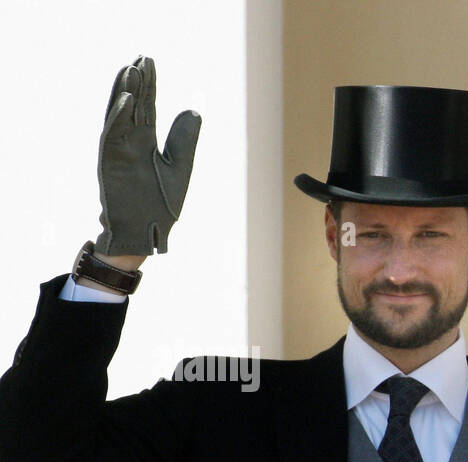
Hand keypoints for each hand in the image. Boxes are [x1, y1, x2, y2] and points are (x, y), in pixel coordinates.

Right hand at [95, 56, 201, 254]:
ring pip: (120, 116)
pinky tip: (127, 100)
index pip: (147, 107)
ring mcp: (119, 152)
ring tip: (131, 69)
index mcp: (146, 143)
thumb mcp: (179, 168)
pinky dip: (118, 118)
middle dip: (137, 82)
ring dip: (124, 93)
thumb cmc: (160, 205)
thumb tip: (193, 111)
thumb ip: (184, 140)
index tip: (149, 61)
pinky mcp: (111, 164)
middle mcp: (130, 143)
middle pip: (133, 106)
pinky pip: (113, 137)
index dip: (148, 85)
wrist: (145, 234)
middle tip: (141, 57)